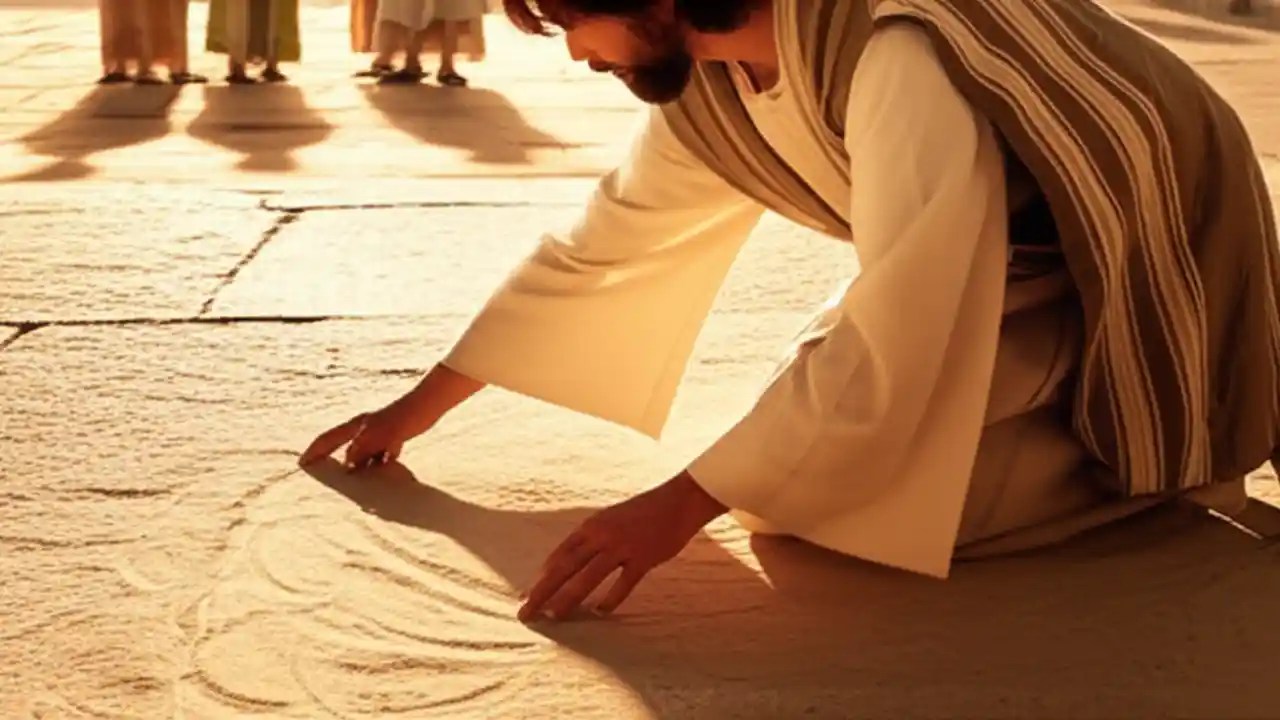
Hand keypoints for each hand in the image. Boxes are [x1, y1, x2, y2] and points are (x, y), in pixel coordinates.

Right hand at [298, 364, 484, 470]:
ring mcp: (380, 432)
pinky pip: (382, 454)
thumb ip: (362, 449)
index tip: (302, 464)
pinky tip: (382, 473)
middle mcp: (365, 428)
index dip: (315, 451)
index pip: (330, 438)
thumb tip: (347, 465)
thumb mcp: (379, 436)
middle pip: (343, 445)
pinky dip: (379, 464)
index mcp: (358, 426)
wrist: (429, 404)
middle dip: (332, 459)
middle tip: (320, 473)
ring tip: (351, 483)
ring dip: (358, 465)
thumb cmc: (403, 417)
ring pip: (363, 452)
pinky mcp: (396, 436)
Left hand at [518, 472, 726, 621]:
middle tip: (526, 612)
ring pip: (588, 576)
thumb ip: (590, 540)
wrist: (678, 501)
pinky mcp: (643, 557)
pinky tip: (599, 611)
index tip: (526, 596)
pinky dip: (610, 598)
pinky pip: (623, 583)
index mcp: (591, 526)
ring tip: (553, 615)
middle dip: (543, 591)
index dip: (541, 577)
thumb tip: (567, 564)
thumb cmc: (642, 513)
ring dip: (568, 597)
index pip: (558, 556)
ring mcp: (622, 546)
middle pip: (565, 568)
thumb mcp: (609, 520)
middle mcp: (601, 535)